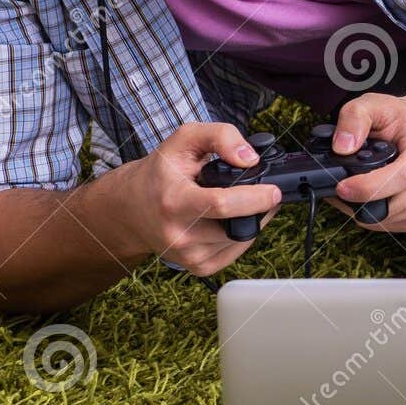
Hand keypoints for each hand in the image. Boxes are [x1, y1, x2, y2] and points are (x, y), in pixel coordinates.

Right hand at [118, 122, 280, 276]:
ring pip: (241, 240)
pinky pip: (236, 252)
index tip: (273, 191)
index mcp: (174, 201)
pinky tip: (232, 219)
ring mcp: (188, 256)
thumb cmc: (161, 171)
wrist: (132, 207)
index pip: (221, 205)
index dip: (255, 198)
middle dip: (259, 208)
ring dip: (252, 220)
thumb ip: (221, 136)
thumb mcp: (185, 139)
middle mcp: (179, 234)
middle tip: (265, 191)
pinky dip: (242, 235)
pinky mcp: (198, 268)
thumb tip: (250, 158)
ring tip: (242, 201)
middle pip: (237, 227)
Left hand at [325, 93, 405, 233]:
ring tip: (353, 189)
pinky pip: (392, 226)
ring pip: (388, 220)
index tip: (341, 188)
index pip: (401, 177)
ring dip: (363, 210)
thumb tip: (342, 147)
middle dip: (356, 201)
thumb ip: (355, 118)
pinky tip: (371, 197)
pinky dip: (375, 217)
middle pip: (391, 206)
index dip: (368, 187)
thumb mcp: (377, 104)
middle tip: (337, 187)